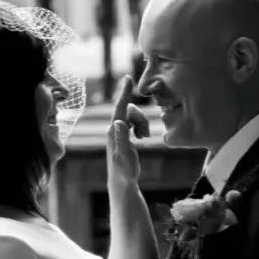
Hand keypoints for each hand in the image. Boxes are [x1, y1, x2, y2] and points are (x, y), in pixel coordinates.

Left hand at [107, 75, 149, 190]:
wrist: (122, 181)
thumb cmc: (124, 171)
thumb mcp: (124, 156)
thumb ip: (122, 139)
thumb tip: (119, 121)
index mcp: (113, 131)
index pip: (120, 107)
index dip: (125, 92)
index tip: (128, 78)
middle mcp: (113, 128)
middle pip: (130, 111)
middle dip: (141, 119)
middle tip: (145, 137)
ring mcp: (118, 131)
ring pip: (134, 116)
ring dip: (142, 124)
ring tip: (144, 138)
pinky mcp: (123, 135)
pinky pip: (134, 122)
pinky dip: (141, 127)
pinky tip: (142, 138)